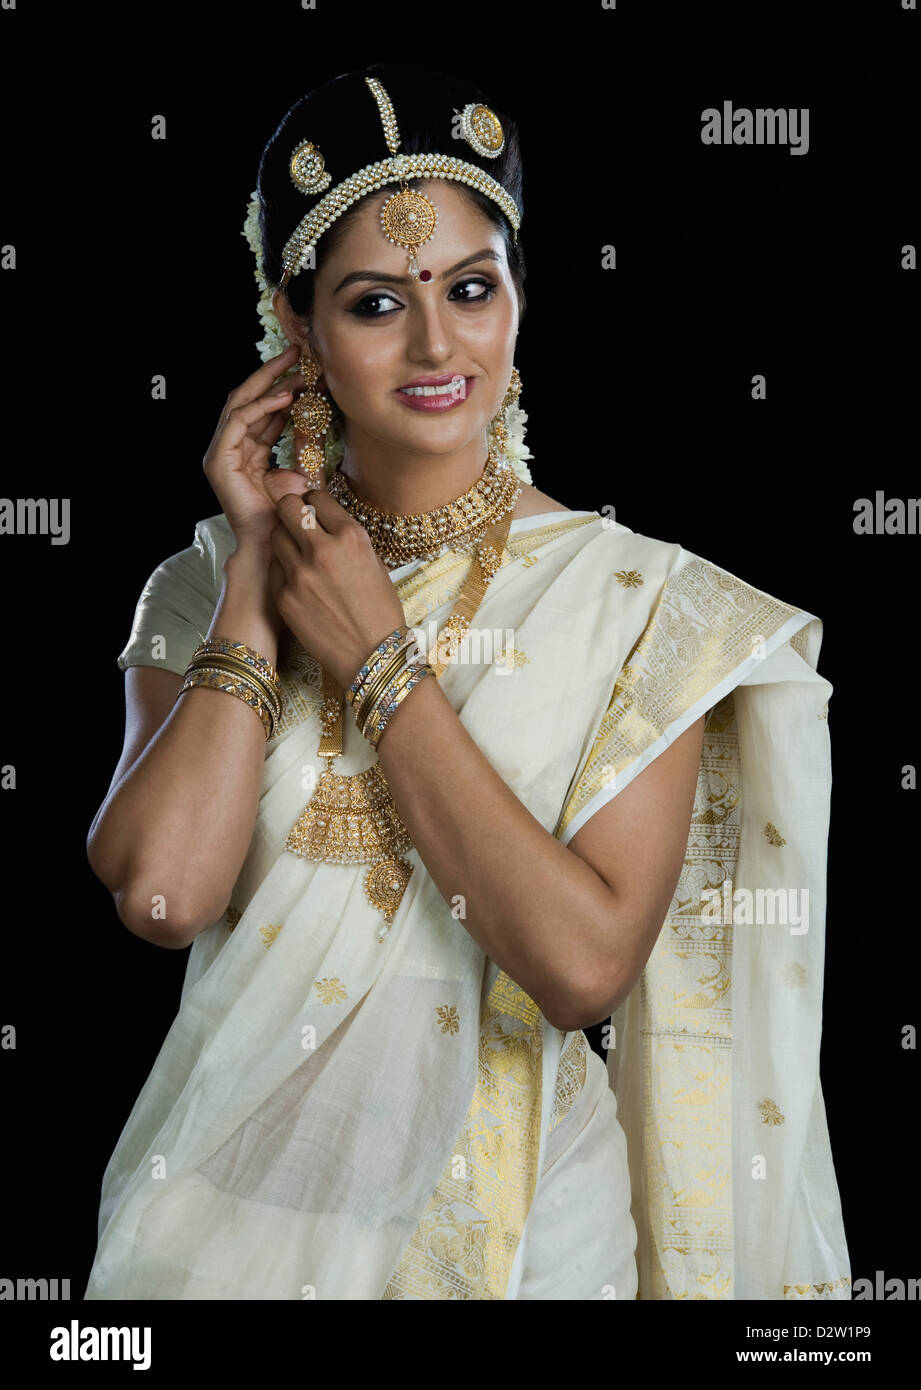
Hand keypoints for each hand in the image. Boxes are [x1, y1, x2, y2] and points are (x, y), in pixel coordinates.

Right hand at [202, 343, 310, 549]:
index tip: (306, 366)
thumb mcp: (299, 471)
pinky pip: (238, 422)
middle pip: (247, 398)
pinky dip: (261, 406)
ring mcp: (221, 453)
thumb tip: (310, 418)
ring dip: (269, 382)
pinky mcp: (219, 461)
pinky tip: (285, 396)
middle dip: (272, 373)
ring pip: (241, 404)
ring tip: (294, 366)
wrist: (275, 545)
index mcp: (247, 451)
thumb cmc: (289, 516)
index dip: (282, 385)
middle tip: (297, 350)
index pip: (261, 408)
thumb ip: (298, 446)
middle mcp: (230, 448)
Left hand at [268, 486, 407, 690]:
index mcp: (351, 537)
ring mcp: (300, 574)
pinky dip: (282, 568)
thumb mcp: (375, 563)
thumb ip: (346, 539)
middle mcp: (323, 550)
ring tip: (298, 553)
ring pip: (275, 536)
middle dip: (290, 510)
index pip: (317, 498)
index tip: (313, 508)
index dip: (312, 501)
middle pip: (287, 507)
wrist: (372, 655)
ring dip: (285, 539)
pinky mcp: (284, 596)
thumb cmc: (380, 611)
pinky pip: (274, 568)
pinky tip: (298, 580)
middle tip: (295, 521)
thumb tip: (324, 520)